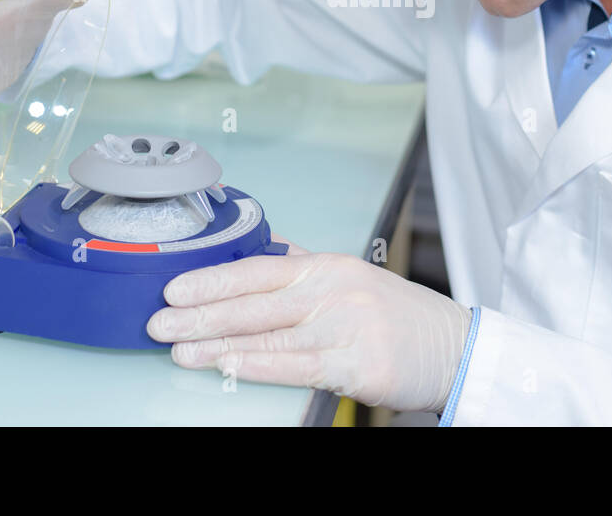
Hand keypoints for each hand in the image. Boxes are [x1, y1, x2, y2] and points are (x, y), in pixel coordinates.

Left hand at [147, 238, 472, 412]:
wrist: (453, 346)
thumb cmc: (397, 315)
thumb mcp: (351, 278)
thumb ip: (305, 264)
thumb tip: (264, 245)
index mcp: (327, 266)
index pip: (258, 268)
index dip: (213, 278)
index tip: (173, 286)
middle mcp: (334, 291)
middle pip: (255, 302)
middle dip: (202, 313)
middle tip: (157, 320)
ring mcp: (347, 326)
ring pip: (269, 336)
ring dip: (218, 343)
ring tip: (178, 349)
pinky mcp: (359, 364)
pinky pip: (298, 365)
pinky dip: (258, 366)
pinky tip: (228, 366)